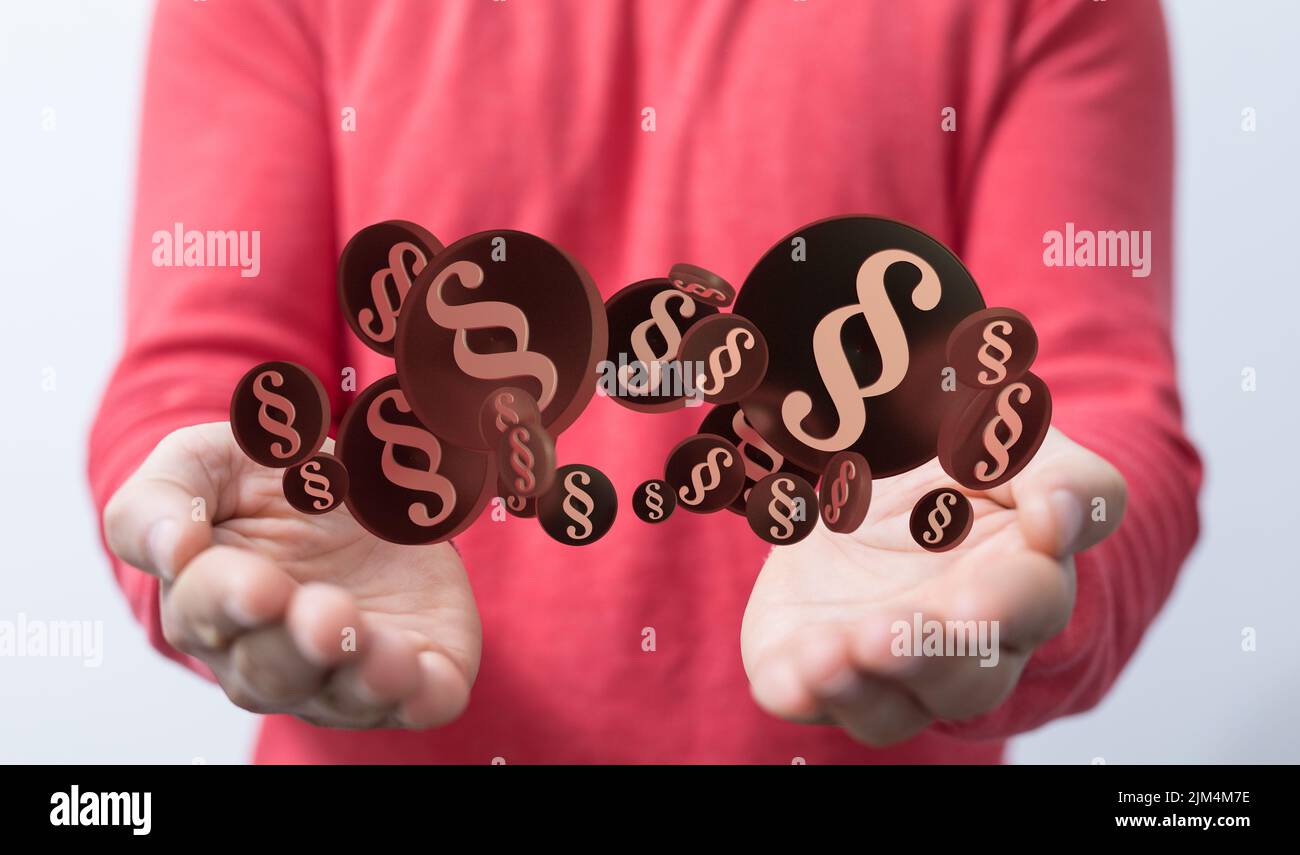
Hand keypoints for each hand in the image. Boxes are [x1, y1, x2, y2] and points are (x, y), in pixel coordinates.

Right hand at [103, 423, 478, 728]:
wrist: (371, 485)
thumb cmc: (275, 486)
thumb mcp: (209, 462)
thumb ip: (163, 497)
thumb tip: (168, 547)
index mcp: (209, 604)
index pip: (205, 612)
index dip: (228, 600)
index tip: (257, 586)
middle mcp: (270, 656)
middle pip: (271, 671)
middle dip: (299, 646)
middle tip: (326, 616)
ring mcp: (345, 673)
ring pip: (344, 696)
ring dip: (361, 675)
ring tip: (379, 649)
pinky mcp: (418, 673)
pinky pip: (419, 702)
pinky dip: (421, 693)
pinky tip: (419, 669)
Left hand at [740, 428, 1126, 745]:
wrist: (856, 462)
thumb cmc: (953, 460)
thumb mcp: (1007, 439)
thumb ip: (1062, 474)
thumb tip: (1059, 519)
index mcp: (1023, 583)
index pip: (1033, 604)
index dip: (1004, 604)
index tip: (967, 604)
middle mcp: (961, 644)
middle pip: (965, 678)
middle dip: (925, 657)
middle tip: (885, 633)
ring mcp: (885, 664)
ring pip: (890, 710)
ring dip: (861, 689)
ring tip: (827, 656)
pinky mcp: (813, 666)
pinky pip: (809, 699)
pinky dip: (798, 690)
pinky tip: (788, 673)